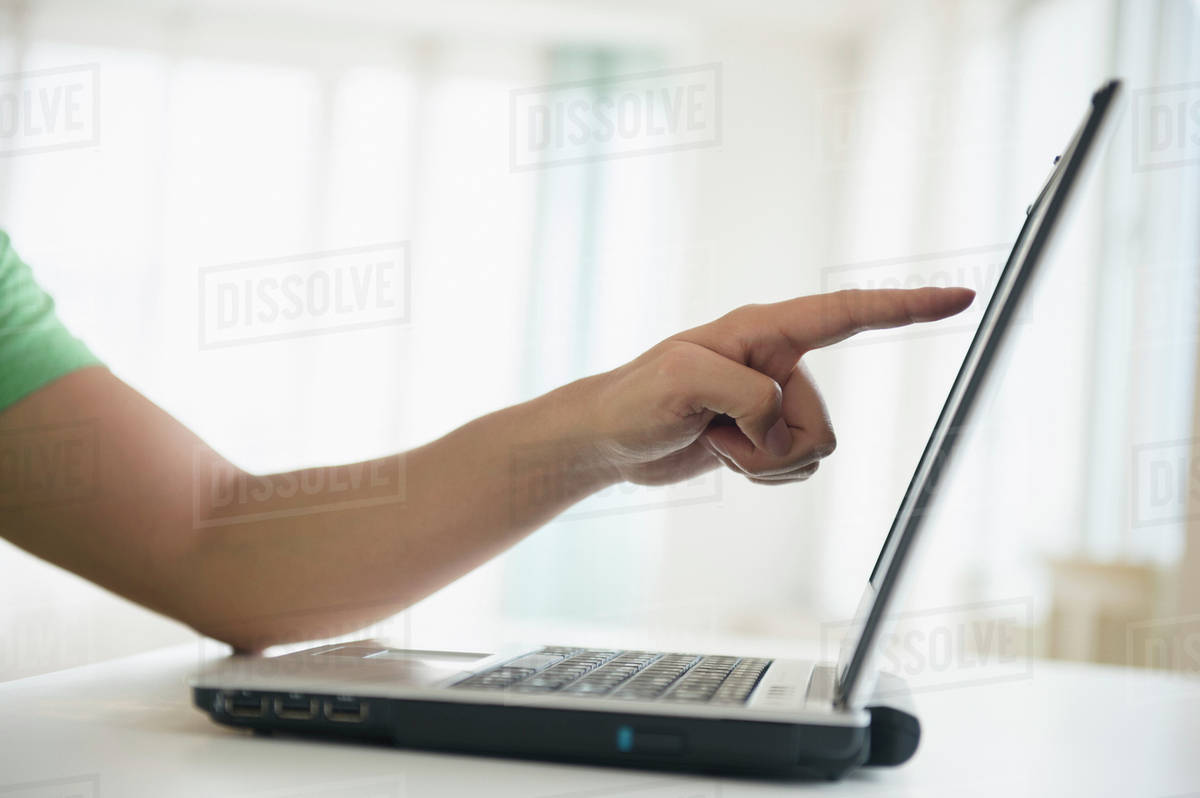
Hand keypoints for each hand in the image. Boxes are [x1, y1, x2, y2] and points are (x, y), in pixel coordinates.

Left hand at [587, 287, 974, 485]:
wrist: (611, 438)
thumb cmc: (636, 397)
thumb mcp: (681, 382)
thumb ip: (746, 393)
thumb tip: (781, 421)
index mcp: (767, 331)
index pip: (850, 313)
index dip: (909, 307)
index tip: (963, 298)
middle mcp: (780, 363)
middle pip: (824, 425)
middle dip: (772, 447)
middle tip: (716, 431)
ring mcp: (776, 403)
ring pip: (815, 453)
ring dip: (761, 463)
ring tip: (714, 439)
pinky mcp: (766, 437)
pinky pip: (795, 470)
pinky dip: (759, 474)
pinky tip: (721, 454)